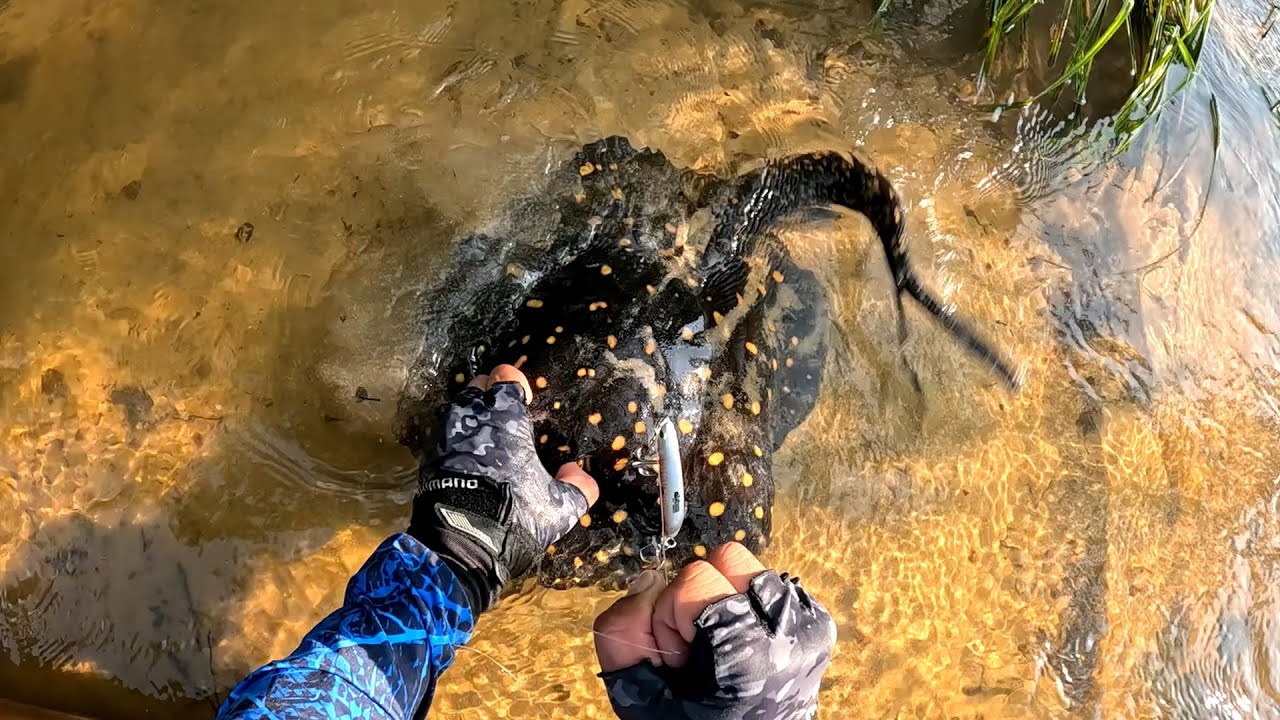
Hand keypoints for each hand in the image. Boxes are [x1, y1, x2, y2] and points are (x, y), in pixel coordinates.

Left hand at [407, 365, 598, 611]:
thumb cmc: (513, 518)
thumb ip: (578, 488)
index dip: (514, 383)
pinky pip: (442, 434)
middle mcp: (472, 419)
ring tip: (485, 432)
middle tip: (504, 412)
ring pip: (456, 408)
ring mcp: (445, 437)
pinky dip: (455, 437)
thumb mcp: (559, 509)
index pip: (505, 379)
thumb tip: (577, 474)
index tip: (524, 397)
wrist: (459, 545)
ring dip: (470, 413)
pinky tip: (466, 455)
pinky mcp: (428, 458)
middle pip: (476, 387)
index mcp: (506, 420)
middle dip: (490, 392)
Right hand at [593, 543, 835, 719]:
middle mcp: (787, 631)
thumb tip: (648, 583)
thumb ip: (624, 634)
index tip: (678, 654)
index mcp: (747, 651)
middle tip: (696, 645)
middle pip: (727, 558)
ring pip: (750, 567)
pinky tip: (741, 643)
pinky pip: (769, 586)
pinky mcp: (816, 623)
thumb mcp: (639, 697)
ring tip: (720, 644)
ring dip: (724, 595)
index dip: (671, 613)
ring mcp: (808, 626)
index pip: (695, 578)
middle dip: (698, 594)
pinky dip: (747, 605)